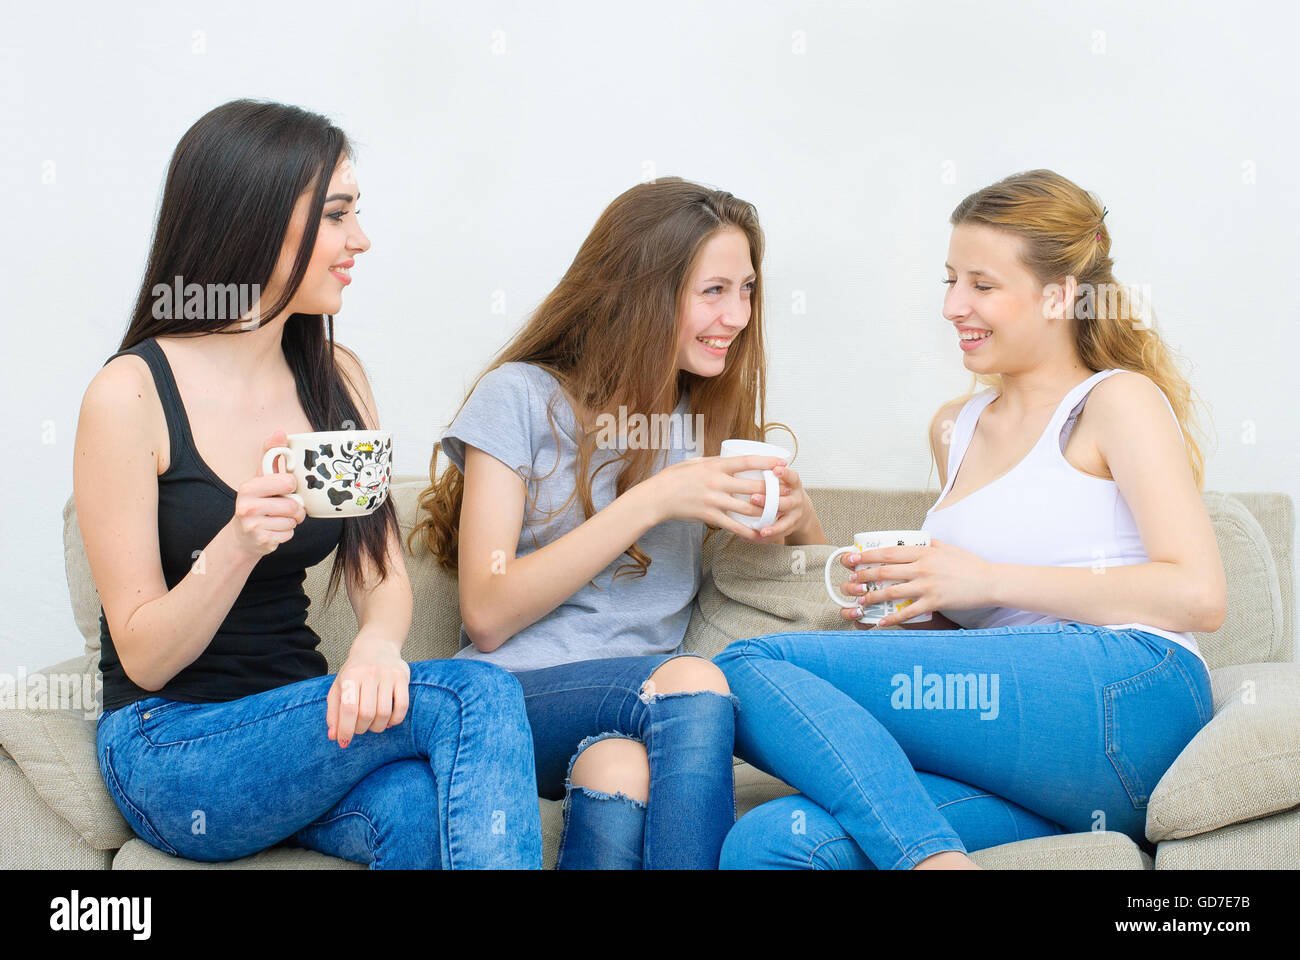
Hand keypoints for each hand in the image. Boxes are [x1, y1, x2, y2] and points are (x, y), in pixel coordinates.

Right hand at [229, 430, 306, 558]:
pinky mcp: (262, 541)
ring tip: (277, 518)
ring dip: (291, 521)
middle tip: (284, 507)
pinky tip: (274, 529)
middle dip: (295, 507)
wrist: (242, 535)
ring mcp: (253, 526)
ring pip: (293, 521)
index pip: (287, 482)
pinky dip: (286, 533)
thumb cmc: (256, 502)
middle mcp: (247, 507)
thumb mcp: (261, 478)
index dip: (291, 485)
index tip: (284, 488)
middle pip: (293, 505)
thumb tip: (280, 432)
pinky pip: (289, 534)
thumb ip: (271, 455)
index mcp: (248, 488)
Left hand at [327, 630, 410, 747]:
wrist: (376, 647)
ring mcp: (388, 675)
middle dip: (361, 729)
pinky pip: (402, 707)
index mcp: (351, 676)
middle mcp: (370, 674)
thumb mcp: (338, 688)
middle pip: (366, 714)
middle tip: (359, 729)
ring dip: (377, 727)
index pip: (348, 708)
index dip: (345, 729)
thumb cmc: (355, 672)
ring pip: (384, 713)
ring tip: (372, 725)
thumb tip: (334, 736)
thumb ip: (334, 712)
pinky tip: (388, 721)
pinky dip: (395, 720)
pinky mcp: (402, 677)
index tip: (344, 741)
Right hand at [643, 454, 787, 542]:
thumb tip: (727, 460)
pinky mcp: (709, 515)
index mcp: (716, 465)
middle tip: (787, 493)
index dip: (767, 463)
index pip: (747, 462)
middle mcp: (718, 481)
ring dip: (765, 512)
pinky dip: (747, 531)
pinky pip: (733, 525)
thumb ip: (712, 462)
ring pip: (748, 508)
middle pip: (754, 487)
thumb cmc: (674, 478)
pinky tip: (758, 534)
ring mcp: (714, 499)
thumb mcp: (694, 463)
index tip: (782, 464)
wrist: (657, 497)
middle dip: (773, 491)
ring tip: (778, 514)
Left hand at [748, 462, 812, 541]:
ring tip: (761, 530)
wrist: (801, 511)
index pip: (792, 477)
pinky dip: (767, 538)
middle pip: (786, 502)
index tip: (776, 470)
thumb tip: (740, 459)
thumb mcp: (782, 480)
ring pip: (785, 522)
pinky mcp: (789, 528)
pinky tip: (755, 539)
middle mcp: (796, 500)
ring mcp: (794, 515)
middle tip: (754, 498)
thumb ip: (768, 472)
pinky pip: (778, 535)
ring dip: (772, 526)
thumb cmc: (784, 491)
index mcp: (794, 485)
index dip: (785, 474)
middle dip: (769, 501)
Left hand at [836, 538, 995, 628]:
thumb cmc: (969, 564)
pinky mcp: (934, 602)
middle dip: (863, 577)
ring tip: (860, 600)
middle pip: (884, 572)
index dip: (866, 556)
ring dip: (872, 597)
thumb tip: (913, 541)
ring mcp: (927, 585)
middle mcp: (922, 567)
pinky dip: (892, 618)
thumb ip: (928, 544)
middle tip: (850, 581)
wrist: (989, 581)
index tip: (852, 559)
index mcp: (923, 551)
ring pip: (891, 592)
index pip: (888, 552)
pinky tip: (881, 622)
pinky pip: (908, 612)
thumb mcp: (946, 547)